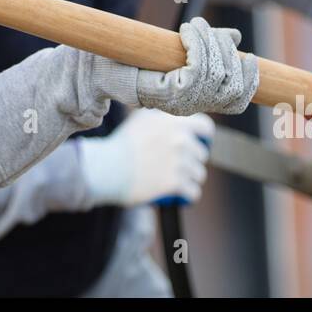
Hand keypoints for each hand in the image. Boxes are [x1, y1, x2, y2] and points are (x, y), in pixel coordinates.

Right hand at [79, 109, 213, 206]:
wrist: (106, 169)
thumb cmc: (121, 144)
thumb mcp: (141, 119)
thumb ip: (162, 116)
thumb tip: (176, 117)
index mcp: (174, 121)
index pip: (205, 127)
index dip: (203, 137)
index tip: (197, 144)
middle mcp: (180, 138)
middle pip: (201, 154)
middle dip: (193, 161)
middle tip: (177, 166)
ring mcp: (179, 161)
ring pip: (199, 174)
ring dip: (191, 179)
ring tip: (178, 181)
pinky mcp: (175, 183)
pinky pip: (193, 192)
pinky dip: (189, 194)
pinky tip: (183, 194)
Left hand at [135, 17, 256, 115]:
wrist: (122, 75)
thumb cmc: (154, 66)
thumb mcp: (188, 57)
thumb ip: (213, 49)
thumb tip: (236, 36)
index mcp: (205, 102)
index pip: (238, 102)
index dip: (251, 81)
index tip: (250, 57)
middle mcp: (201, 106)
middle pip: (233, 81)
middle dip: (226, 49)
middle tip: (208, 28)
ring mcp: (190, 101)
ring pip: (217, 70)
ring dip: (209, 41)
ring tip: (196, 24)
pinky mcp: (178, 92)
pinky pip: (198, 65)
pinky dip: (195, 43)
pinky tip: (185, 31)